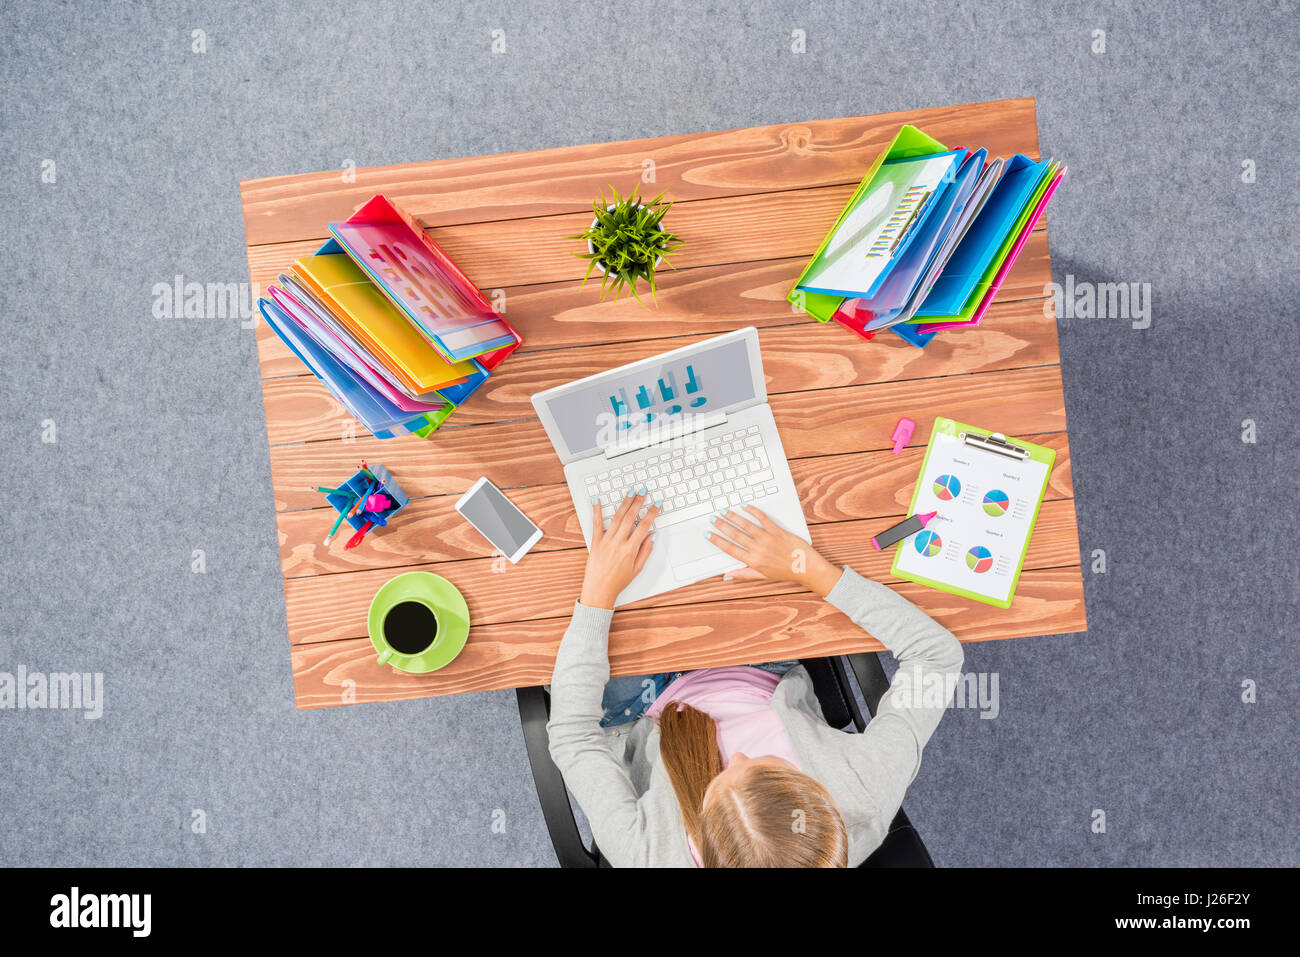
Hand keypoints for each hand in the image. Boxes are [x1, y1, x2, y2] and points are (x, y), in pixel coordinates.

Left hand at [579, 490, 660, 608]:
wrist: (599, 590)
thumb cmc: (618, 581)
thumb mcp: (637, 568)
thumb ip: (645, 550)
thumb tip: (653, 535)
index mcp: (630, 550)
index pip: (644, 526)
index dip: (652, 513)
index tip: (656, 504)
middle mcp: (618, 543)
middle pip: (630, 517)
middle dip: (638, 502)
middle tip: (643, 491)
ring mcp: (606, 541)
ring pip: (617, 517)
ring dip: (624, 503)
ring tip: (630, 492)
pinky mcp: (595, 542)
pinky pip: (596, 524)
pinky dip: (596, 510)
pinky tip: (597, 500)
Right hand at [705, 505, 840, 596]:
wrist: (805, 568)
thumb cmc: (785, 573)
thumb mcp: (762, 576)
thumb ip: (743, 574)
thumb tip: (727, 576)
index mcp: (753, 561)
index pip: (730, 549)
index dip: (717, 541)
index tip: (708, 534)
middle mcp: (758, 549)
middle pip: (735, 535)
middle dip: (721, 525)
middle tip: (712, 519)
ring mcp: (767, 539)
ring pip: (746, 525)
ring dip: (733, 517)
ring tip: (724, 511)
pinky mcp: (777, 531)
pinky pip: (763, 519)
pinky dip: (753, 511)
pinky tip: (745, 506)